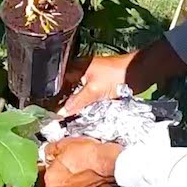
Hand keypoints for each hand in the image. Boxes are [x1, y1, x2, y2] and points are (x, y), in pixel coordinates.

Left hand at [43, 137, 121, 186]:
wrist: (113, 165)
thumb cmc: (91, 156)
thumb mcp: (65, 143)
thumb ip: (51, 149)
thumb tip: (49, 151)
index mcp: (51, 180)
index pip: (45, 168)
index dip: (53, 159)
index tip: (59, 155)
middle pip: (57, 179)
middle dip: (62, 170)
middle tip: (72, 158)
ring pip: (69, 186)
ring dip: (73, 177)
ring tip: (83, 164)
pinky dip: (84, 183)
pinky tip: (90, 172)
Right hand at [59, 37, 186, 116]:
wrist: (139, 73)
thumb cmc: (116, 76)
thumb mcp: (94, 91)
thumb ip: (77, 102)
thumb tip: (61, 114)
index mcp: (75, 67)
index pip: (57, 82)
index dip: (51, 96)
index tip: (46, 110)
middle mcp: (80, 72)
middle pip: (65, 89)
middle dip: (61, 102)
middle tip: (54, 118)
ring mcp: (89, 80)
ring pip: (76, 95)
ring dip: (73, 105)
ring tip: (64, 119)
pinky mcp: (99, 87)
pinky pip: (86, 98)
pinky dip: (83, 105)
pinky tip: (79, 115)